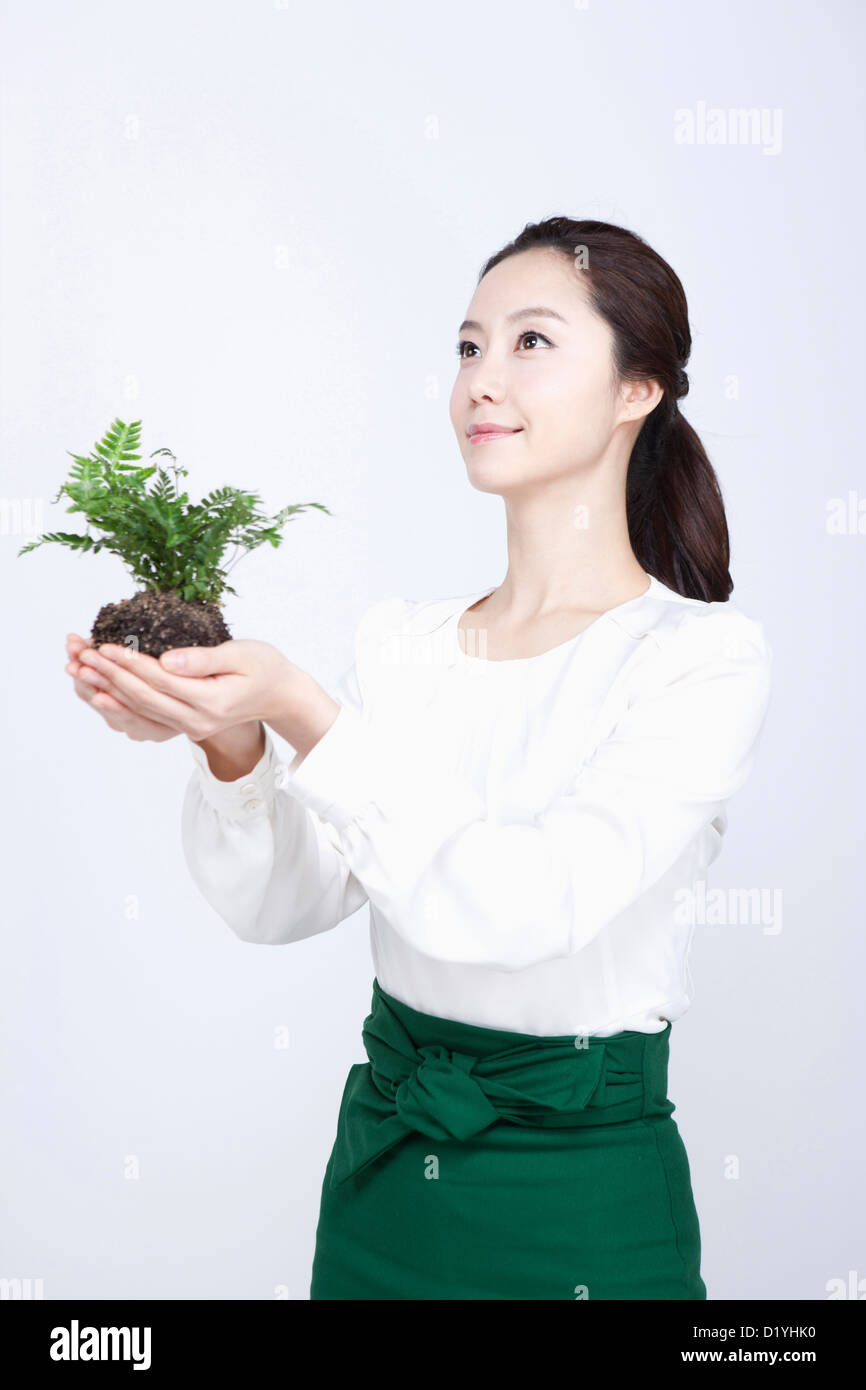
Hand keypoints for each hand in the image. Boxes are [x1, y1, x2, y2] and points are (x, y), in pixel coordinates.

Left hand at [73, 635, 328, 747]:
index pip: (160, 680)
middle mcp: (197, 720)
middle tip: (81, 657)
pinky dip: (123, 702)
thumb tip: (167, 660)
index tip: (104, 646)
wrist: (281, 697)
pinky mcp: (186, 725)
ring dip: (109, 690)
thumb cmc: (265, 668)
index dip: (130, 663)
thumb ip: (204, 659)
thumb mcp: (242, 654)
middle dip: (110, 676)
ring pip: (142, 709)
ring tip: (82, 672)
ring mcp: (191, 726)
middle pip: (144, 697)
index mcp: (211, 701)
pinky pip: (148, 715)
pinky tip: (103, 692)